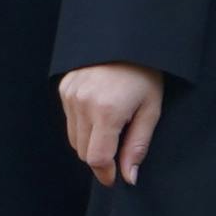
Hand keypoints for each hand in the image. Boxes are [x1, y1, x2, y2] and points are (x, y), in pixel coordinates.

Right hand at [58, 61, 165, 186]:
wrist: (126, 37)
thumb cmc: (145, 74)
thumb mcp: (151, 110)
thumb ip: (138, 146)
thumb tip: (129, 178)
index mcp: (107, 111)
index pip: (97, 158)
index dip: (106, 173)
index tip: (115, 178)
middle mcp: (83, 103)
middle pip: (83, 152)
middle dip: (100, 159)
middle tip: (119, 151)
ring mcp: (70, 95)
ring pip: (74, 139)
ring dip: (91, 143)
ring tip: (112, 128)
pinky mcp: (64, 88)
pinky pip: (70, 120)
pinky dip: (83, 126)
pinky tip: (100, 112)